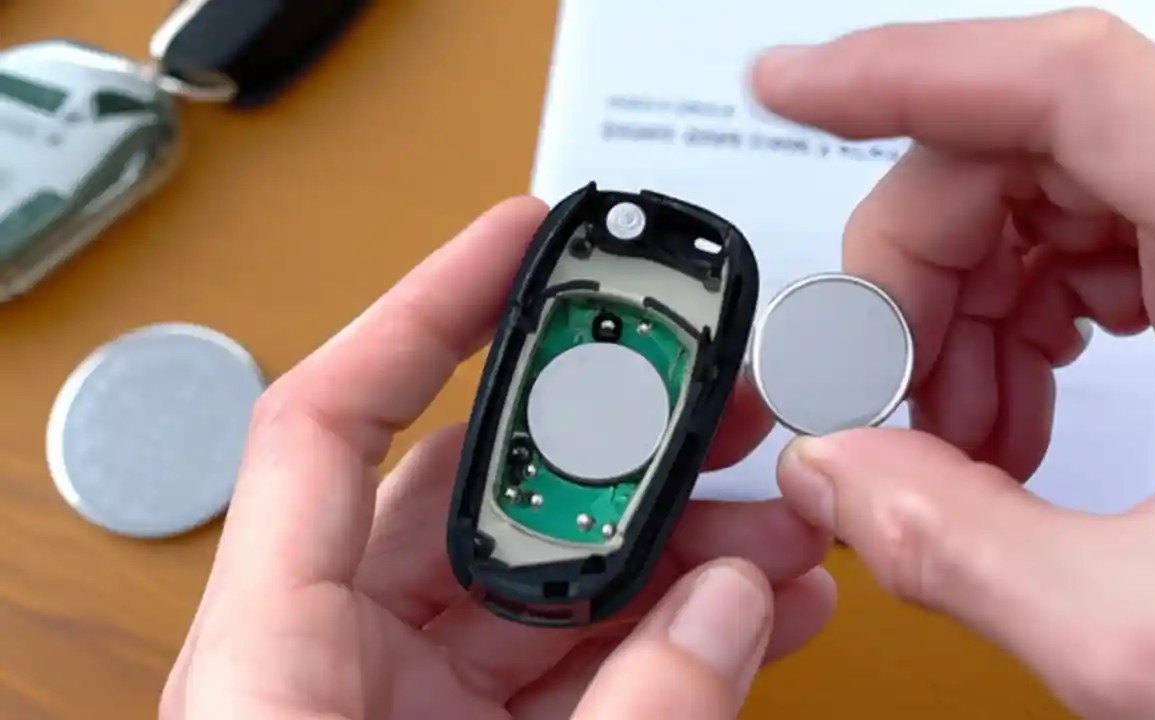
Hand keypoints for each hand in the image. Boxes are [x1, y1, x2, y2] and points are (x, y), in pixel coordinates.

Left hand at [159, 198, 835, 718]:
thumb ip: (628, 711)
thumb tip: (730, 599)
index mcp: (273, 656)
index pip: (327, 422)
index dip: (426, 308)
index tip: (518, 235)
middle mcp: (332, 660)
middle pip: (477, 491)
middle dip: (613, 441)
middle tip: (707, 400)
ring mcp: (401, 706)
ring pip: (546, 580)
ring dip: (666, 546)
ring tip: (775, 518)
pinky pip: (571, 662)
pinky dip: (661, 634)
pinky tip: (750, 608)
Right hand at [753, 9, 1154, 719]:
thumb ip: (961, 549)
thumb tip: (835, 475)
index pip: (1071, 86)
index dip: (904, 74)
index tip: (792, 87)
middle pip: (1036, 148)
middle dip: (920, 260)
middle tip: (878, 385)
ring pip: (1052, 199)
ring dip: (964, 304)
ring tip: (954, 434)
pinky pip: (1093, 256)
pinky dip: (1017, 326)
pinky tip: (1008, 422)